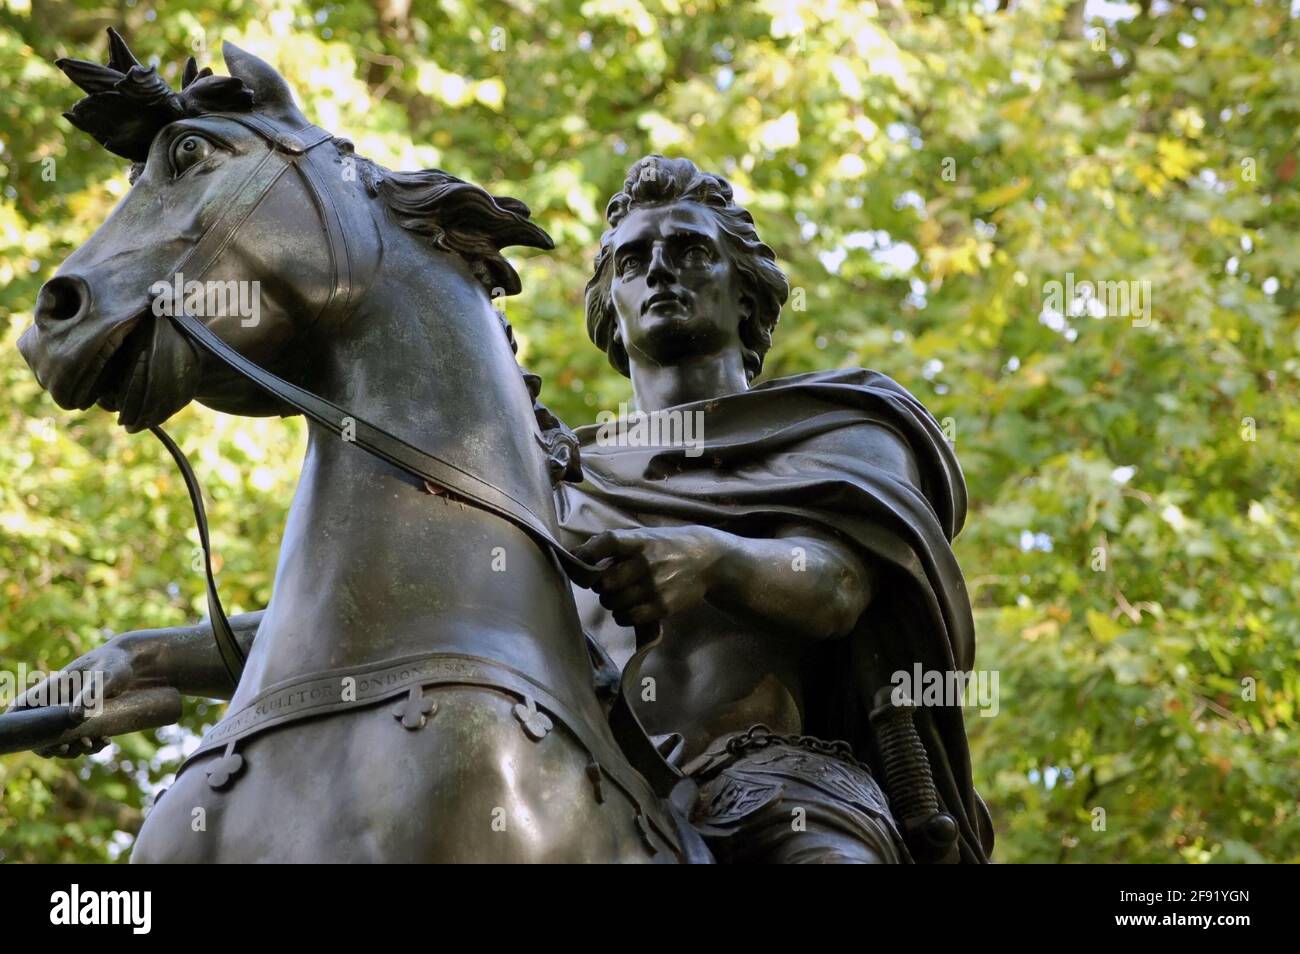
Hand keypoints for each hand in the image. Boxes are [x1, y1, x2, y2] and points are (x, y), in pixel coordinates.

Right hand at [7, 637, 141, 757]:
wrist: (133, 662)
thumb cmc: (115, 663)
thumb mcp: (104, 677)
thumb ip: (90, 694)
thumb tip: (76, 716)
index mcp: (52, 689)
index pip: (21, 707)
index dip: (15, 724)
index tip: (25, 739)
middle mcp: (57, 702)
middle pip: (40, 733)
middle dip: (52, 745)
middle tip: (68, 747)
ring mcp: (70, 712)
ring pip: (62, 740)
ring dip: (74, 748)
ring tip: (93, 744)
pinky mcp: (87, 718)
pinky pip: (82, 738)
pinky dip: (91, 744)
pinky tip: (106, 741)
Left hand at [572, 527, 726, 627]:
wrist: (706, 560)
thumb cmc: (665, 547)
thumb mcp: (643, 536)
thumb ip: (613, 544)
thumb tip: (575, 555)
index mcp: (638, 541)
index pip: (606, 543)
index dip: (586, 554)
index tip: (578, 563)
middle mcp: (646, 562)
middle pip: (604, 582)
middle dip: (600, 586)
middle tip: (606, 585)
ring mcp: (655, 586)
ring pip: (614, 603)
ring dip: (611, 602)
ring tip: (620, 596)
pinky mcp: (663, 606)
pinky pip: (629, 618)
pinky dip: (622, 616)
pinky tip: (628, 609)